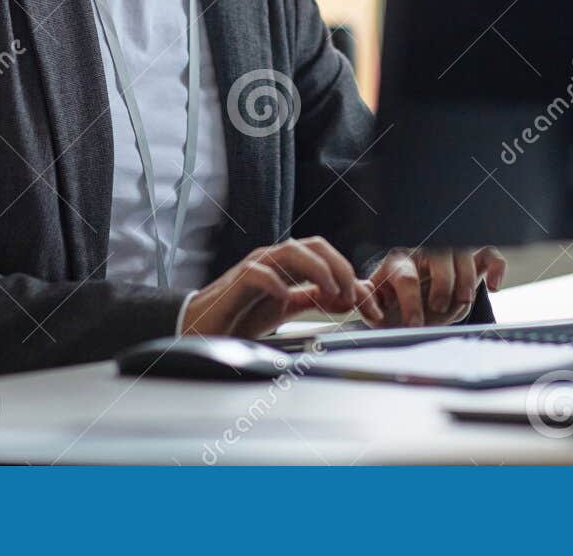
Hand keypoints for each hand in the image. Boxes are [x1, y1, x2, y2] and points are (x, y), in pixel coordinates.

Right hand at [181, 237, 378, 338]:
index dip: (352, 276)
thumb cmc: (242, 313)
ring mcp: (255, 267)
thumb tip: (349, 298)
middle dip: (340, 267)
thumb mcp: (287, 307)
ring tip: (330, 292)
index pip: (327, 256)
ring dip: (317, 269)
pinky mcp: (236, 282)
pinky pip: (257, 273)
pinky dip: (275, 283)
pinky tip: (284, 299)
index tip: (369, 307)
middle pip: (315, 245)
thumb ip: (315, 300)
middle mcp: (275, 260)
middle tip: (352, 295)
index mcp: (289, 265)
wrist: (204, 327)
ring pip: (291, 251)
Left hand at [364, 247, 505, 327]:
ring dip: (466, 281)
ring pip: (464, 254)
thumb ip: (367, 305)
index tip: (415, 325)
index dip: (410, 303)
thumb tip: (366, 306)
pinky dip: (496, 268)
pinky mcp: (471, 260)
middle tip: (439, 308)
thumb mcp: (376, 305)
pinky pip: (489, 254)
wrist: (409, 297)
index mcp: (397, 264)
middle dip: (442, 286)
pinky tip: (493, 287)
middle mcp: (423, 253)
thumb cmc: (392, 302)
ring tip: (462, 302)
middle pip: (439, 257)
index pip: (406, 277)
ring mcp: (448, 254)